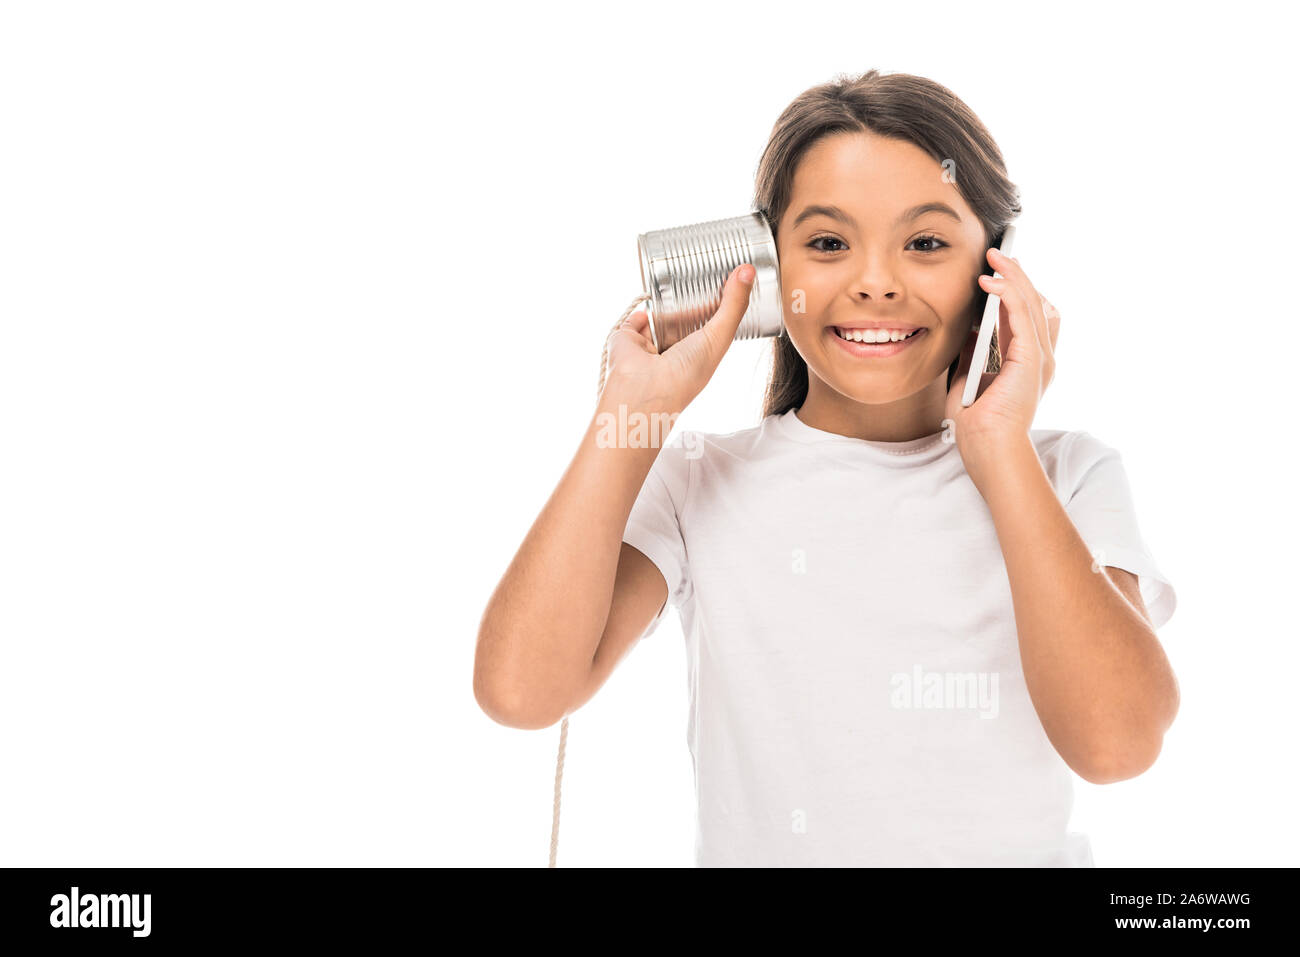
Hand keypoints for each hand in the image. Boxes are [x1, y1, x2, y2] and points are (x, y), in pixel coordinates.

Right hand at [600, 264, 755, 413]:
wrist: (643, 389)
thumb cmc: (685, 375)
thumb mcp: (719, 337)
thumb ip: (733, 305)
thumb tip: (748, 270)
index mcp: (700, 353)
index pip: (712, 324)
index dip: (719, 304)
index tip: (727, 279)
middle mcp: (676, 349)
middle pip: (685, 315)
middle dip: (692, 298)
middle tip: (702, 270)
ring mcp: (651, 343)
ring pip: (660, 313)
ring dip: (665, 301)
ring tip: (676, 276)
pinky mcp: (627, 338)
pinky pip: (636, 317)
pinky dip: (641, 311)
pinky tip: (649, 300)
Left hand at [943, 247, 1059, 480]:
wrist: (987, 449)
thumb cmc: (976, 424)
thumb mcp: (969, 376)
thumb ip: (973, 351)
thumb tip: (967, 326)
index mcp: (1029, 362)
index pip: (1029, 314)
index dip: (1017, 288)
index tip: (999, 268)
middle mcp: (1041, 357)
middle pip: (1035, 302)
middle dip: (1017, 275)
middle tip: (998, 253)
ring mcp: (1040, 358)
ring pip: (1032, 303)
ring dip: (1014, 276)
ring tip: (995, 257)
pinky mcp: (1032, 360)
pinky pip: (1023, 317)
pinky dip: (1009, 294)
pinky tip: (992, 281)